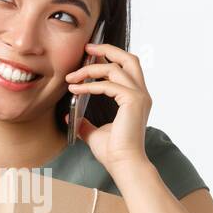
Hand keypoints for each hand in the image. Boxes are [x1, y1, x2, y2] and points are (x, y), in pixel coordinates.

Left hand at [63, 42, 152, 173]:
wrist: (124, 165)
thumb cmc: (114, 152)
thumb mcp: (94, 133)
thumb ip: (85, 123)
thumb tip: (71, 117)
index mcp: (136, 98)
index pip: (126, 68)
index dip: (108, 58)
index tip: (89, 56)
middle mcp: (141, 94)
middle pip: (129, 58)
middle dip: (107, 49)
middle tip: (87, 48)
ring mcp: (139, 96)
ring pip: (115, 67)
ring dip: (91, 69)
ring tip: (72, 76)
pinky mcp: (133, 100)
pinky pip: (108, 84)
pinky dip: (90, 85)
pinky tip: (75, 89)